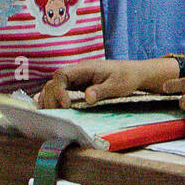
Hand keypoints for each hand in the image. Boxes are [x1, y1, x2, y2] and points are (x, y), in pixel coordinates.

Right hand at [38, 59, 156, 108]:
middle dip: (52, 99)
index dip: (59, 90)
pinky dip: (53, 100)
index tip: (66, 105)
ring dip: (50, 100)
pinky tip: (52, 111)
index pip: (61, 75)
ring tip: (53, 116)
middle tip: (60, 115)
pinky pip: (60, 92)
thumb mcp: (117, 85)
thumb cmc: (127, 77)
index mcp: (85, 68)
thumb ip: (101, 90)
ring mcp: (76, 79)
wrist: (134, 73)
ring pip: (53, 87)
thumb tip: (87, 98)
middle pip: (53, 82)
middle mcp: (77, 73)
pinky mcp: (77, 87)